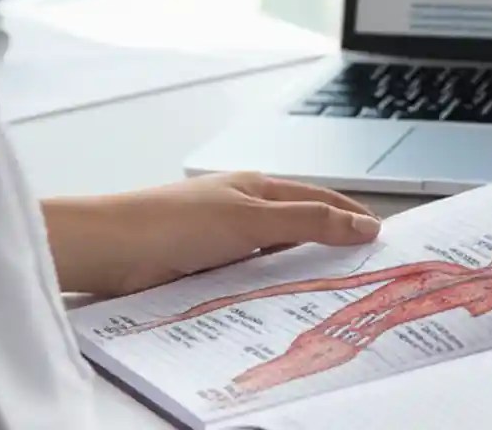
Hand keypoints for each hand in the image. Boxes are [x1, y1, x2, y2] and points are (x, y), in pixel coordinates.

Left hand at [43, 173, 381, 295]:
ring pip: (279, 259)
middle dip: (334, 247)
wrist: (109, 250)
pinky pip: (253, 281)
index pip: (321, 200)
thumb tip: (361, 224)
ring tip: (335, 293)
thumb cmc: (171, 222)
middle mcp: (245, 211)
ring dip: (302, 272)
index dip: (353, 215)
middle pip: (303, 230)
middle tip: (368, 271)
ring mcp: (227, 241)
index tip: (383, 234)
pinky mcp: (208, 269)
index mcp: (259, 187)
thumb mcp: (252, 220)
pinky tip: (284, 305)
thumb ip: (309, 223)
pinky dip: (273, 290)